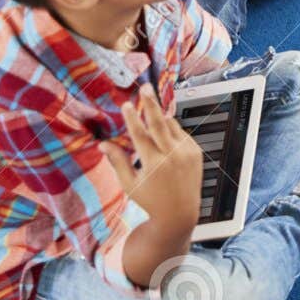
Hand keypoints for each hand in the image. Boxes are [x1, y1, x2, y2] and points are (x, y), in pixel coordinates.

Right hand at [100, 86, 203, 231]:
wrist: (180, 213)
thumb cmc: (150, 200)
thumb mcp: (130, 184)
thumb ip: (118, 161)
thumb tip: (103, 143)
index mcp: (154, 163)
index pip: (140, 134)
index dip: (132, 118)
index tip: (127, 104)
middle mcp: (173, 156)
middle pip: (159, 122)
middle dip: (151, 103)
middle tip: (146, 87)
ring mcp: (187, 153)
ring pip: (172, 126)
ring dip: (160, 117)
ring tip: (151, 112)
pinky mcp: (196, 152)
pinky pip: (182, 134)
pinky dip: (171, 131)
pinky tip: (164, 136)